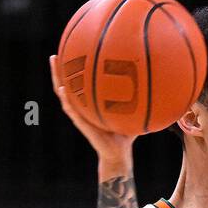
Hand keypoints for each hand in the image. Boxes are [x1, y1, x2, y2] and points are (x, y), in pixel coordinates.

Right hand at [49, 54, 133, 173]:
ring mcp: (79, 114)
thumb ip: (138, 100)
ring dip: (57, 78)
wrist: (118, 153)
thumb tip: (154, 86)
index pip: (79, 84)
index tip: (70, 54)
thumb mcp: (131, 113)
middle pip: (66, 85)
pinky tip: (62, 90)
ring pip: (63, 94)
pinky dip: (66, 99)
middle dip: (59, 70)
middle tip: (54, 54)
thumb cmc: (125, 134)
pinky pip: (71, 110)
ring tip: (53, 62)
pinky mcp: (81, 123)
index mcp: (90, 103)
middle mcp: (82, 107)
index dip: (73, 71)